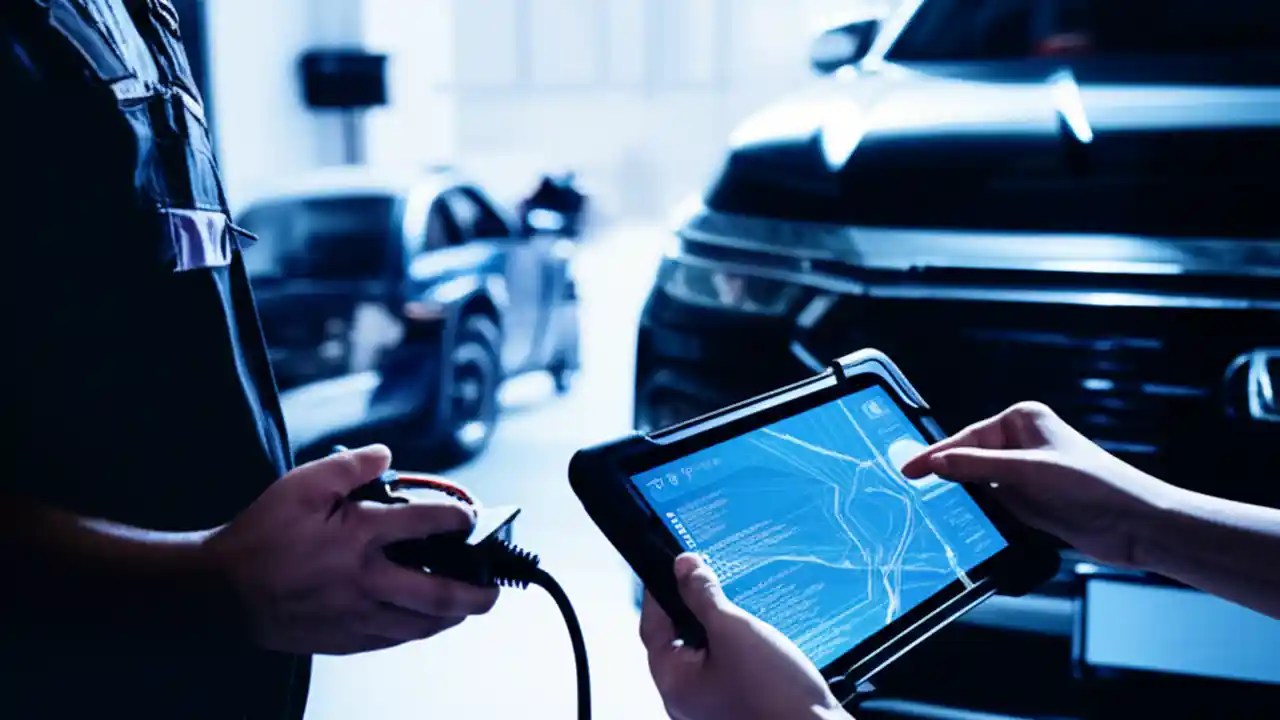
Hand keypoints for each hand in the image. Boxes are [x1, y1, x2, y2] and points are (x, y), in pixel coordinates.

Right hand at [204, 445, 498, 654]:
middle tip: (495, 587)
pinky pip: (396, 640)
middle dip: (477, 591)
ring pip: (422, 625)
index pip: (426, 524)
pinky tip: (425, 621)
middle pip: (440, 593)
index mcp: (359, 537)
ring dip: (454, 615)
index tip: (470, 518)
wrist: (220, 593)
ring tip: (469, 605)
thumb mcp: (301, 484)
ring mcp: (357, 616)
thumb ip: (350, 466)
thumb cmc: (259, 537)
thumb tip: (386, 454)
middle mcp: (366, 581)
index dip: (458, 518)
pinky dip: (419, 630)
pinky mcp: (345, 640)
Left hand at [640, 554, 849, 719]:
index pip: (653, 627)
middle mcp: (686, 699)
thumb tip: (683, 566)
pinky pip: (725, 667)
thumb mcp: (733, 630)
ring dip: (717, 626)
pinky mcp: (736, 706)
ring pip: (705, 653)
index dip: (661, 591)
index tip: (674, 565)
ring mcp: (711, 706)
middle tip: (708, 576)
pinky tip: (754, 633)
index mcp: (674, 684)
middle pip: (678, 640)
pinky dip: (733, 646)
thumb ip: (703, 596)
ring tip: (735, 601)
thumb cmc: (773, 691)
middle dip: (693, 607)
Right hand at [901, 402, 1175, 566]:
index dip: (935, 455)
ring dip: (961, 495)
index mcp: (1022, 420)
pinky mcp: (1030, 500)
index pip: (967, 437)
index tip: (906, 469)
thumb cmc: (1094, 486)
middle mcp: (1022, 443)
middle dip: (945, 475)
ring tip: (927, 506)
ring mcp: (1025, 473)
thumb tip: (936, 462)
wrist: (1135, 524)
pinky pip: (992, 503)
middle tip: (908, 489)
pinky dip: (978, 511)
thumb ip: (978, 466)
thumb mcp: (1028, 472)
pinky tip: (960, 520)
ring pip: (978, 483)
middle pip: (968, 459)